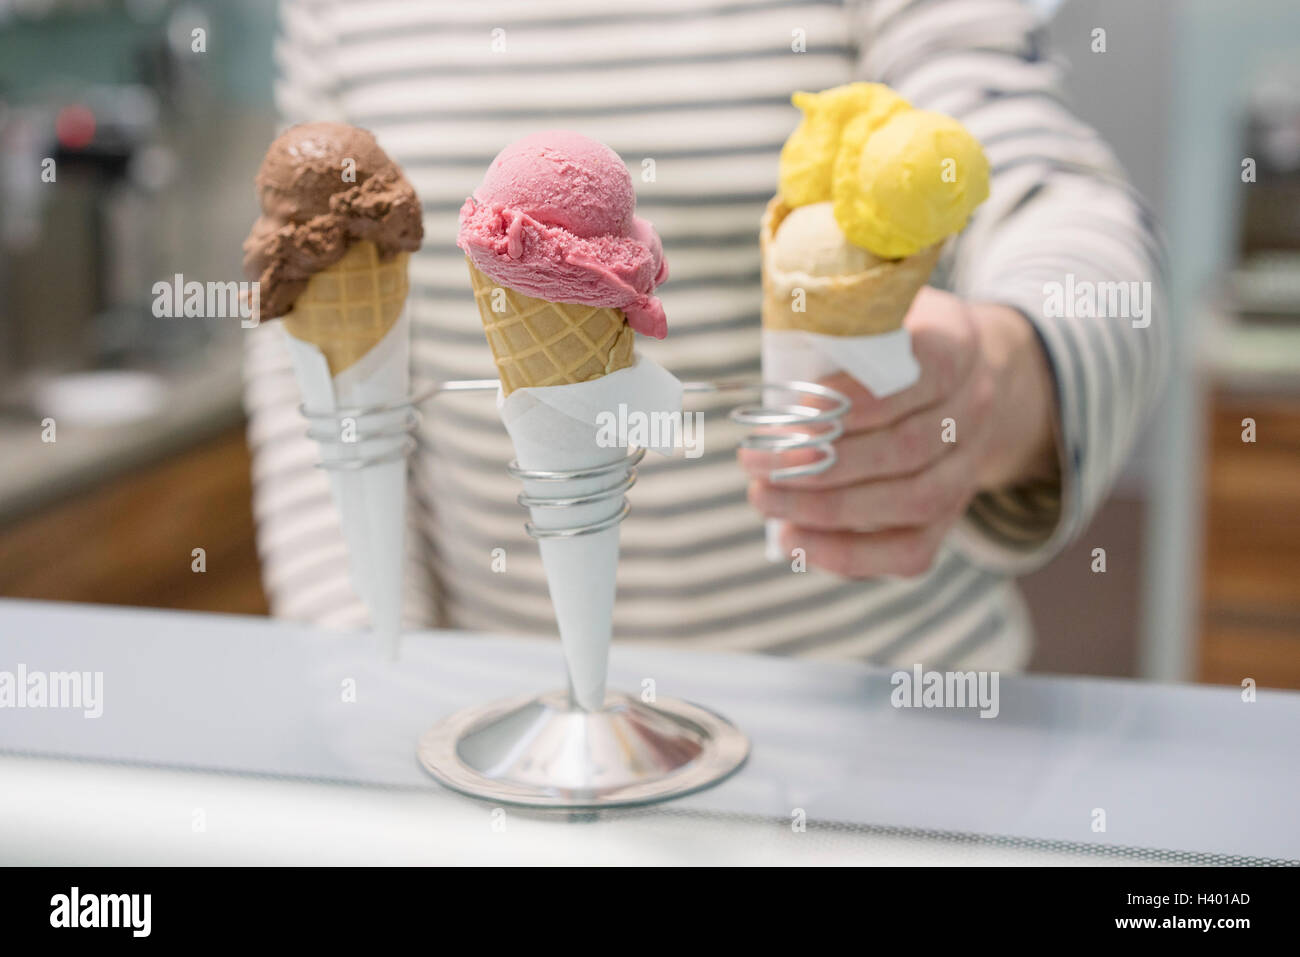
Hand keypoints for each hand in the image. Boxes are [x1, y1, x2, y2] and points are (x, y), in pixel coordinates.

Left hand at [740, 288, 1058, 578]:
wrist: (971, 378)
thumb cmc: (894, 342)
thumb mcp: (879, 309)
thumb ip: (841, 321)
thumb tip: (779, 340)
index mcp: (956, 346)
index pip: (921, 373)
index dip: (862, 398)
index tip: (798, 408)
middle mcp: (972, 411)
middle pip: (906, 449)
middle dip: (822, 462)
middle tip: (755, 461)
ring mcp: (967, 469)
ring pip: (910, 502)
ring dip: (827, 509)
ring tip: (764, 498)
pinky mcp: (948, 516)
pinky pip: (910, 552)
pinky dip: (848, 555)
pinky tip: (791, 540)